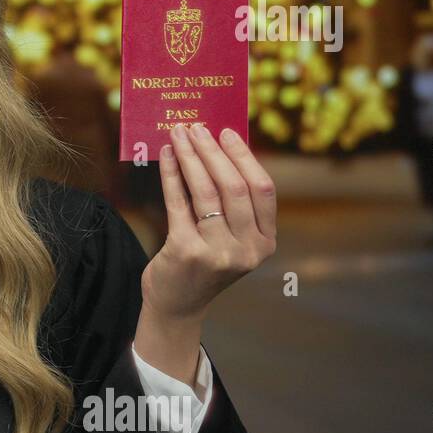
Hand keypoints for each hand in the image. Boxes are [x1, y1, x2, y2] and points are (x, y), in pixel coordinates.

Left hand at [142, 123, 277, 324]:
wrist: (177, 305)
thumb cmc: (204, 261)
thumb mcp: (230, 238)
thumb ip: (233, 204)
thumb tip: (218, 147)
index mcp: (265, 243)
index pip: (263, 189)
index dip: (244, 157)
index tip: (227, 132)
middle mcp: (247, 249)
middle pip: (234, 186)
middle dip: (213, 151)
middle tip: (197, 127)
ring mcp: (217, 252)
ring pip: (205, 191)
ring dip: (190, 157)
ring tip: (179, 134)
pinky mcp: (186, 252)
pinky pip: (178, 203)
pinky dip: (171, 175)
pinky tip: (167, 156)